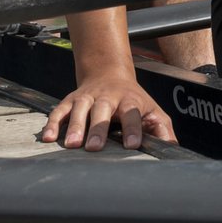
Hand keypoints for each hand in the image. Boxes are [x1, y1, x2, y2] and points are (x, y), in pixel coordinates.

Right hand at [40, 71, 176, 150]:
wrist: (109, 73)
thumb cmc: (133, 100)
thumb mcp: (153, 111)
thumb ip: (162, 130)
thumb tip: (173, 149)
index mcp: (129, 101)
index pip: (132, 113)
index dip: (133, 128)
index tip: (132, 145)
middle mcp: (107, 97)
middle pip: (102, 110)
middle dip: (98, 128)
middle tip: (94, 147)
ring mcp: (88, 97)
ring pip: (80, 108)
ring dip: (74, 125)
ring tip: (71, 145)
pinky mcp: (71, 99)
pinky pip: (60, 110)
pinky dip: (53, 122)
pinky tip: (48, 138)